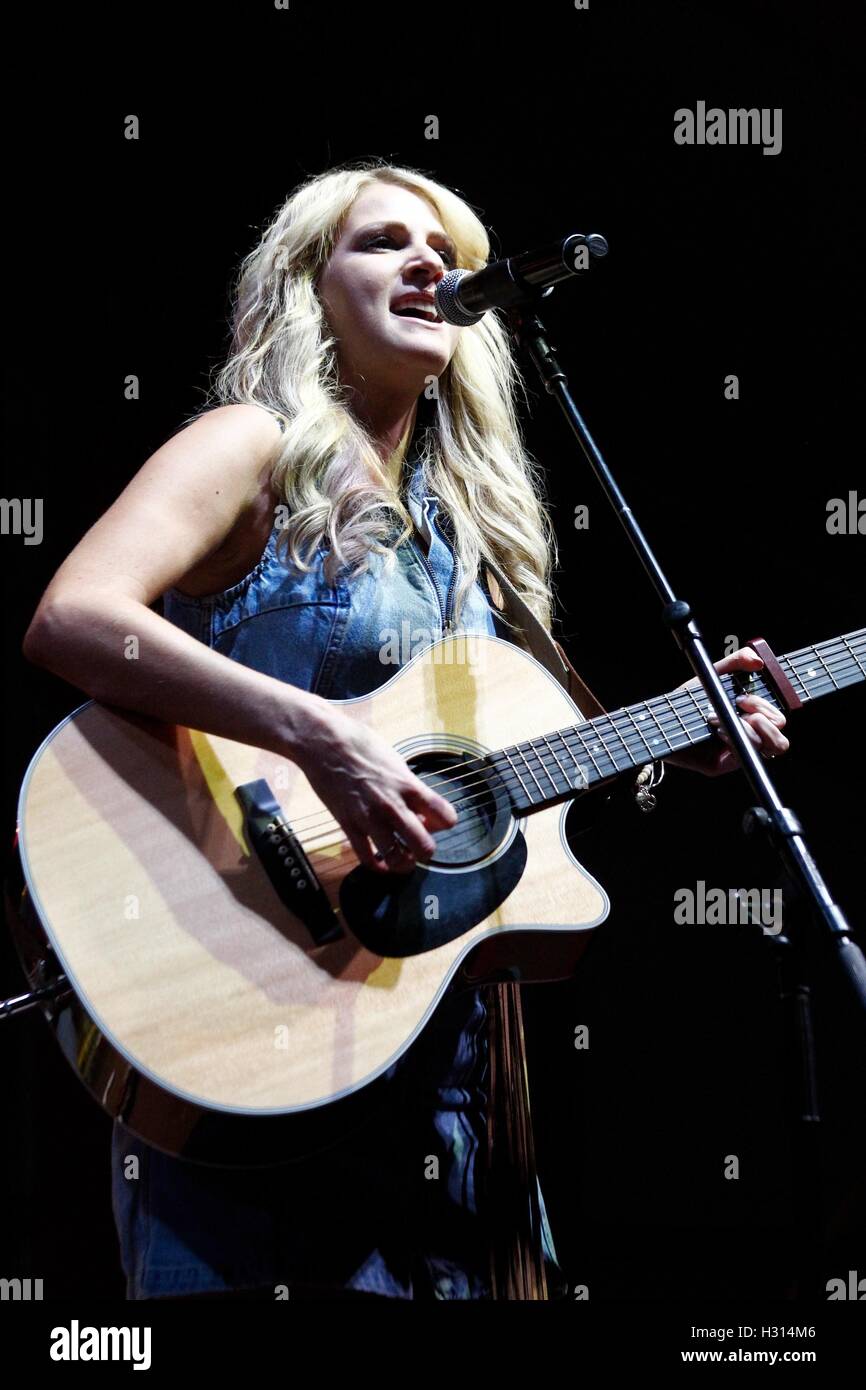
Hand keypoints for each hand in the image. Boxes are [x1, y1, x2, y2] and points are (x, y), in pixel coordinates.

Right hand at [294, 705, 457, 873]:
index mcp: (410, 786)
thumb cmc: (360, 745)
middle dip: (425, 850)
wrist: (324, 742)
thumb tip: (419, 809)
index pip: (446, 817)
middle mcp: (393, 805)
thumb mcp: (395, 761)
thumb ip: (409, 787)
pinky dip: (376, 866)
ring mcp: (370, 818)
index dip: (444, 824)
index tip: (435, 822)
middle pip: (425, 846)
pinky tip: (379, 862)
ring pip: (397, 858)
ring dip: (402, 862)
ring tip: (401, 856)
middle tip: (419, 845)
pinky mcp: (348, 825)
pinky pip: (366, 858)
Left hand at [665, 646, 789, 776]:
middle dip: (763, 718)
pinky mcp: (723, 765)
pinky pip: (742, 756)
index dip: (768, 708)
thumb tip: (757, 660)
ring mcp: (738, 754)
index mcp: (752, 719)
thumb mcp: (713, 675)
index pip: (779, 721)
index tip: (744, 697)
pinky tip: (715, 729)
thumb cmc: (689, 699)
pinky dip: (732, 739)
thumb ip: (735, 662)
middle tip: (738, 706)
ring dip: (747, 730)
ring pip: (767, 749)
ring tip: (718, 717)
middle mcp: (749, 739)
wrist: (661, 717)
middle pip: (781, 741)